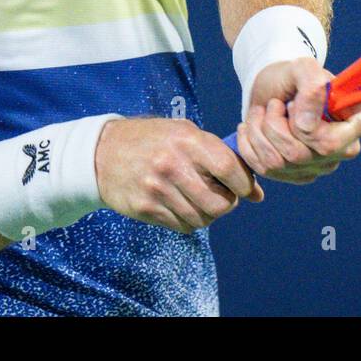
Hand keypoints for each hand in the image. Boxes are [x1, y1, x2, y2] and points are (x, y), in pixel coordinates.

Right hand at [95, 117, 262, 233]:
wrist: (103, 152)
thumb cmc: (153, 140)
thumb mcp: (185, 133)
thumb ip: (221, 157)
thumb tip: (257, 194)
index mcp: (187, 140)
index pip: (230, 169)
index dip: (244, 183)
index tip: (243, 187)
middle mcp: (173, 164)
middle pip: (220, 203)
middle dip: (227, 204)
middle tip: (221, 196)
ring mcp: (158, 189)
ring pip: (202, 219)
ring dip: (207, 214)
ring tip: (199, 200)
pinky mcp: (146, 208)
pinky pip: (183, 226)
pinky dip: (189, 221)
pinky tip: (181, 205)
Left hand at [236, 57, 360, 183]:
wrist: (271, 87)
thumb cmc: (292, 78)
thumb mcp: (303, 68)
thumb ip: (313, 87)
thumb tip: (307, 126)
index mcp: (353, 126)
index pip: (331, 143)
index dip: (304, 126)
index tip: (292, 104)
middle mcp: (339, 152)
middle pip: (298, 155)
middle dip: (274, 125)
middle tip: (274, 104)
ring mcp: (315, 167)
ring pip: (276, 163)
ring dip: (258, 131)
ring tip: (261, 112)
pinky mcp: (291, 175)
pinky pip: (262, 168)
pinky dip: (248, 143)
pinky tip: (251, 127)